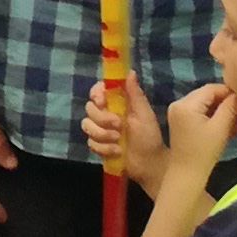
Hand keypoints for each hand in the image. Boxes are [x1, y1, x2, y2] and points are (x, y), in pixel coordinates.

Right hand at [82, 71, 166, 186]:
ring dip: (102, 134)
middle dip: (102, 119)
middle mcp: (106, 114)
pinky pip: (90, 143)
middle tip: (118, 126)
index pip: (97, 91)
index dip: (96, 94)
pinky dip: (103, 148)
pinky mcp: (99, 146)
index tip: (102, 102)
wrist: (149, 165)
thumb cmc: (150, 137)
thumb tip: (130, 72)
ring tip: (118, 142)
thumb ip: (135, 94)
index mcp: (117, 103)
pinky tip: (116, 152)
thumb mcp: (144, 114)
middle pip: (89, 108)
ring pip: (86, 125)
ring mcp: (101, 130)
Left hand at [157, 80, 236, 183]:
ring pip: (203, 103)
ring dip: (219, 110)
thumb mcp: (220, 128)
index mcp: (186, 104)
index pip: (211, 89)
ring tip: (235, 123)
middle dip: (224, 102)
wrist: (187, 174)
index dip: (229, 92)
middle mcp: (178, 103)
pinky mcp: (179, 121)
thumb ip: (230, 108)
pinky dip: (211, 116)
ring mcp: (177, 112)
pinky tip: (224, 126)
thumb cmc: (205, 152)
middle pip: (206, 95)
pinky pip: (198, 111)